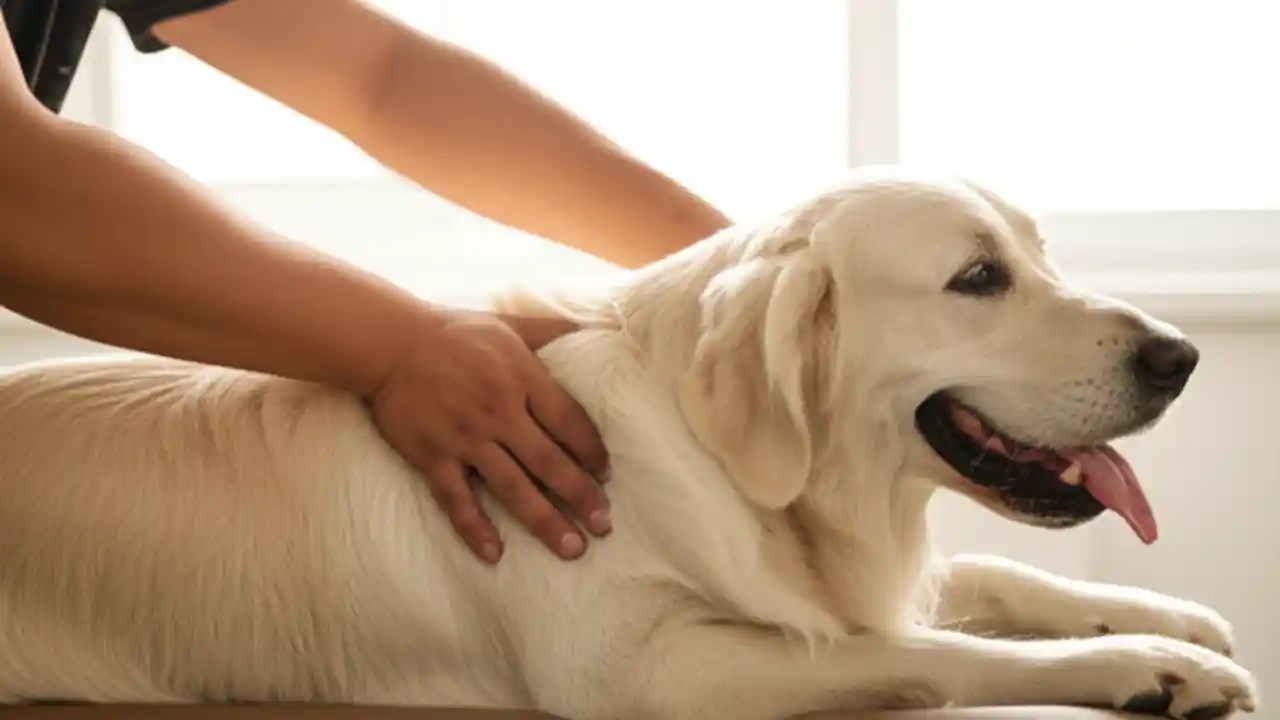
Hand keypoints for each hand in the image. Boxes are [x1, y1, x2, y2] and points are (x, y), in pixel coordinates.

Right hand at [366, 307, 609, 563]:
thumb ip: (551, 330)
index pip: (569, 422)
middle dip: (580, 496)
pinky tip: (494, 554)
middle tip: (604, 526)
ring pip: (513, 487)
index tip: (607, 476)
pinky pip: (457, 500)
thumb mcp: (510, 323)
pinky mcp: (432, 456)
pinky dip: (474, 528)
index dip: (592, 452)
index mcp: (522, 379)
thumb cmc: (455, 332)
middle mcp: (499, 412)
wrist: (389, 343)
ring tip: (572, 549)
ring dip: (544, 520)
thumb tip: (595, 329)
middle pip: (549, 462)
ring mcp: (465, 438)